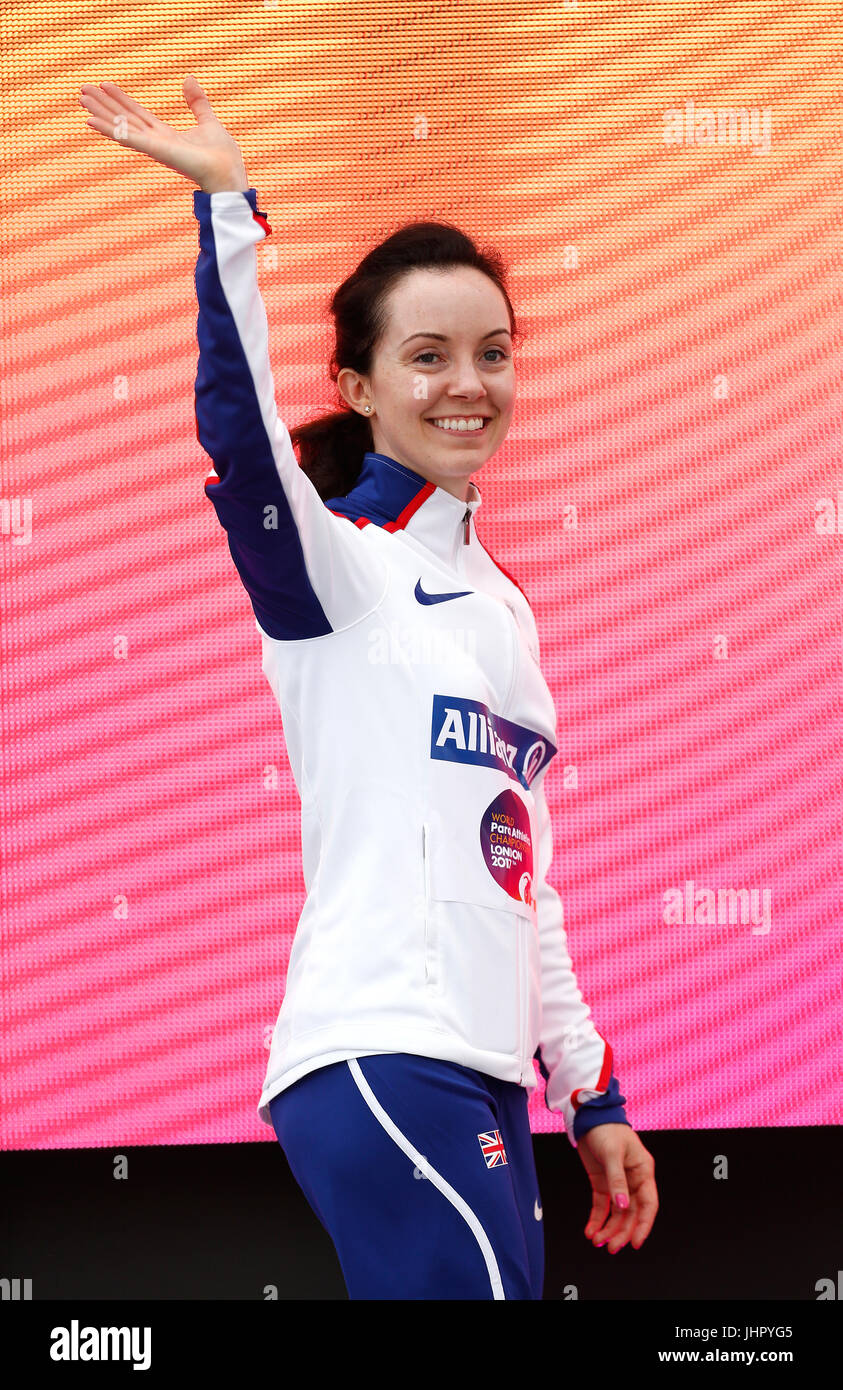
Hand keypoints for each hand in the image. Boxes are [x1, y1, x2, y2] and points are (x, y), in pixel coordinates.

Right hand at [78, 76, 248, 192]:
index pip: (137, 114)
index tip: (105, 85)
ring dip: (100, 112)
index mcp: (165, 135)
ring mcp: (153, 146)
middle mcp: (155, 141)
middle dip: (103, 104)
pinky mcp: (155, 150)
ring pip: (120, 125)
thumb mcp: (208, 120)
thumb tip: (189, 79)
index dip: (120, 99)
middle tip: (82, 90)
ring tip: (81, 99)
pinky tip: (90, 120)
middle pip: (123, 118)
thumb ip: (197, 102)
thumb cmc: (222, 156)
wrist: (229, 173)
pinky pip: (127, 138)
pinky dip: (108, 129)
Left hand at [576, 1123, 657, 1252]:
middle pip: (631, 1213)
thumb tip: (622, 1206)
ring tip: (597, 1242)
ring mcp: (618, 1183)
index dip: (644, 1224)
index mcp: (643, 1172)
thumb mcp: (612, 1154)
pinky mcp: (602, 1183)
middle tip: (610, 1247)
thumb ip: (617, 1180)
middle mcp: (633, 1180)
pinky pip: (602, 1206)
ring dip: (608, 1229)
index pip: (648, 1204)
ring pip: (617, 1213)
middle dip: (622, 1232)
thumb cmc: (606, 1130)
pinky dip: (597, 1219)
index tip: (636, 1242)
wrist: (589, 1117)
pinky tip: (591, 1231)